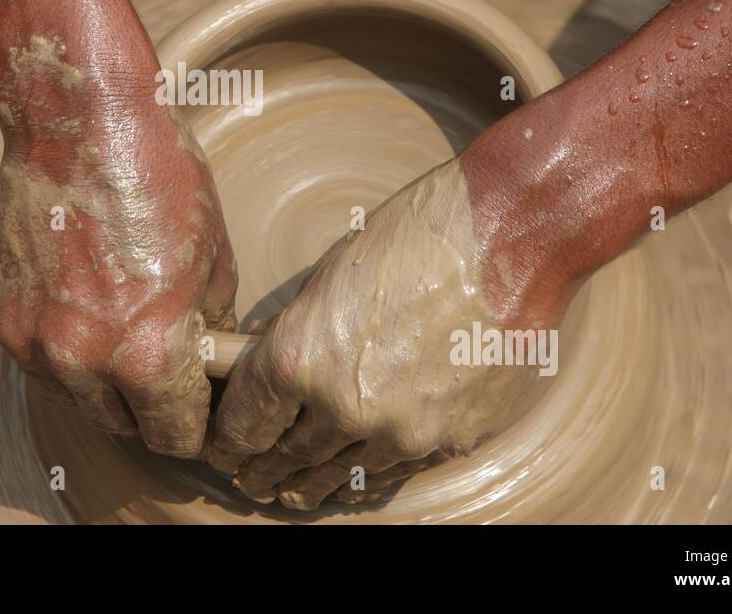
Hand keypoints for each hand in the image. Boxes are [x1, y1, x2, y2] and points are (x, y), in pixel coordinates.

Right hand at [0, 91, 236, 458]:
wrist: (79, 121)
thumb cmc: (160, 179)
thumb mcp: (215, 257)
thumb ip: (211, 329)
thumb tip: (210, 364)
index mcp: (147, 357)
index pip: (173, 439)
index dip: (193, 426)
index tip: (196, 411)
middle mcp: (81, 362)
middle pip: (119, 425)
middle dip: (144, 404)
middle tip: (159, 361)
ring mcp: (29, 339)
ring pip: (71, 393)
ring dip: (96, 375)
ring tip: (116, 315)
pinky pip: (33, 350)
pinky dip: (56, 337)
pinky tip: (76, 288)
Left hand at [207, 158, 561, 508]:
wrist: (507, 241)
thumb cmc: (416, 238)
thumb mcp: (331, 275)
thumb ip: (300, 333)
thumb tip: (278, 368)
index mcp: (299, 358)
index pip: (245, 421)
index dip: (227, 441)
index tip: (223, 451)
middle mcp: (344, 406)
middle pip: (289, 455)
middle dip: (264, 470)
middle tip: (251, 481)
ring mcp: (402, 431)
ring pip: (343, 473)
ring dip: (312, 485)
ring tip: (294, 493)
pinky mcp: (452, 439)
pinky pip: (399, 468)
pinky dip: (372, 474)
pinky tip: (358, 480)